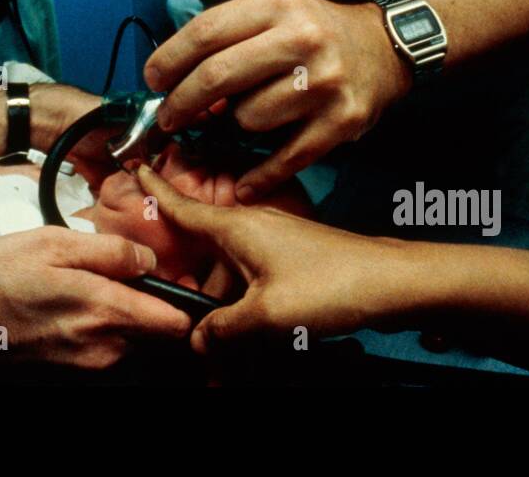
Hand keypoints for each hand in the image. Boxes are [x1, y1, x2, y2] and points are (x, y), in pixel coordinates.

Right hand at [0, 227, 191, 368]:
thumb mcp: (50, 242)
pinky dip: (103, 330)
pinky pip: (108, 351)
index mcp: (104, 311)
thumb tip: (148, 257)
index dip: (183, 298)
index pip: (177, 323)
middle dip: (154, 305)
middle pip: (159, 333)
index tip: (174, 278)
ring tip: (91, 288)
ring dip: (126, 317)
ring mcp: (89, 366)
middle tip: (128, 277)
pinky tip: (74, 308)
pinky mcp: (74, 374)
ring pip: (133, 341)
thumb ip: (109, 250)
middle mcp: (104, 349)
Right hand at [134, 166, 426, 352]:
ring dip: (228, 319)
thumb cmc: (335, 284)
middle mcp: (254, 230)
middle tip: (198, 346)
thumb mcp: (267, 314)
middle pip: (207, 265)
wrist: (393, 283)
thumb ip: (224, 329)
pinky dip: (251, 315)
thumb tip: (199, 339)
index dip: (155, 189)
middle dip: (199, 306)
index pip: (183, 206)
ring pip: (233, 283)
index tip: (134, 167)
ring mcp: (276, 246)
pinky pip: (257, 289)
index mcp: (238, 228)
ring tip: (230, 361)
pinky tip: (258, 345)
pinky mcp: (295, 263)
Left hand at [144, 0, 411, 200]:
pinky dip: (259, 175)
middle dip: (181, 102)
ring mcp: (324, 82)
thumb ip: (230, 36)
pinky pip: (285, 157)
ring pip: (247, 118)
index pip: (206, 31)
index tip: (153, 80)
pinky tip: (244, 183)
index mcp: (279, 4)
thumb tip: (172, 72)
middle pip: (218, 76)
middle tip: (169, 117)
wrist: (385, 47)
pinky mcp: (341, 121)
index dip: (170, 59)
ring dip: (235, 125)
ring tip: (244, 118)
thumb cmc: (316, 30)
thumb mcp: (276, 10)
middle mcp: (303, 39)